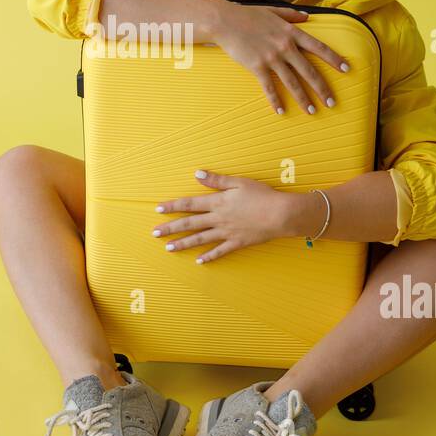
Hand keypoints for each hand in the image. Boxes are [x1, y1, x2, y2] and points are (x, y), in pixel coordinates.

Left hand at [152, 169, 290, 263]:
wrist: (280, 214)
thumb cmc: (262, 195)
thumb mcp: (239, 182)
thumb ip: (216, 180)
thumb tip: (197, 174)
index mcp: (217, 202)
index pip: (189, 204)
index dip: (173, 206)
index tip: (158, 209)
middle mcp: (218, 219)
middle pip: (190, 224)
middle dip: (171, 228)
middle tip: (155, 233)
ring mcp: (226, 233)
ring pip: (200, 239)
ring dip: (183, 243)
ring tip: (169, 248)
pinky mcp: (237, 243)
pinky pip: (219, 252)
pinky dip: (208, 257)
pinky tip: (198, 261)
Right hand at [209, 1, 349, 114]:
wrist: (225, 21)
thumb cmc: (248, 15)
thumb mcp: (273, 11)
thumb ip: (292, 15)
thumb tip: (306, 17)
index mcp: (291, 32)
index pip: (319, 48)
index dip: (334, 59)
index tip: (347, 69)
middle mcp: (285, 46)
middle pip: (309, 71)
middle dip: (322, 88)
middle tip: (332, 102)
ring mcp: (271, 58)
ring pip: (292, 82)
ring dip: (303, 99)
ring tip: (312, 111)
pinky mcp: (257, 66)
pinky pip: (269, 87)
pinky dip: (275, 100)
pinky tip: (281, 111)